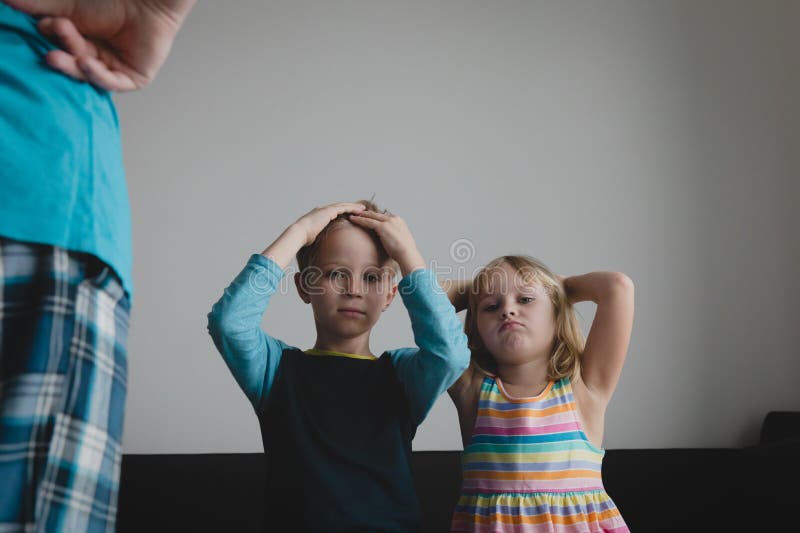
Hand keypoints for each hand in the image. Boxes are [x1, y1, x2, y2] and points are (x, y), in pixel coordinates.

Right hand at [5, 0, 195, 91]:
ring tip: (62, 53)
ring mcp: (114, 70)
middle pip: (73, 61)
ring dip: (74, 63)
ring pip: (88, 73)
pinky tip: (87, 62)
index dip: (51, 38)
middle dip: (62, 52)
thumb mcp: (68, 6)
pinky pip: (111, 82)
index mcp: (79, 43)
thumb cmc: (111, 0)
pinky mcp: (133, 79)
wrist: (147, 0)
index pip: (59, 47)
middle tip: (52, 40)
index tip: (45, 23)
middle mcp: (96, 58)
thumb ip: (38, 7)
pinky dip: (96, 74)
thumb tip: (5, 0)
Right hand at [293, 202, 366, 246]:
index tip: (350, 215)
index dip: (343, 212)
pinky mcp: (329, 211)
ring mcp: (325, 210)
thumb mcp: (313, 238)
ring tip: (363, 208)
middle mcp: (322, 210)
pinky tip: (360, 210)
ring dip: (354, 207)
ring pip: (343, 206)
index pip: (333, 212)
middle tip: (360, 209)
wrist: (299, 233)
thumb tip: (320, 247)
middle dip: (350, 208)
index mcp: (318, 215)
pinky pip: (344, 208)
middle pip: (340, 207)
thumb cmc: (303, 238)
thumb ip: (318, 239)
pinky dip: (352, 208)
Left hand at [348, 211, 425, 275]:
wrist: (407, 254)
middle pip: (377, 214)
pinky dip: (359, 220)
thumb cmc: (405, 252)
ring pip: (371, 216)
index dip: (375, 217)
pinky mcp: (382, 226)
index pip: (384, 216)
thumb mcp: (401, 241)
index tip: (368, 217)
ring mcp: (388, 221)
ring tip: (353, 215)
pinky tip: (352, 219)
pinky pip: (368, 221)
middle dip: (367, 213)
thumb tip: (390, 242)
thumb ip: (394, 238)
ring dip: (361, 215)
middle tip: (358, 213)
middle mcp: (394, 219)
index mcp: (399, 221)